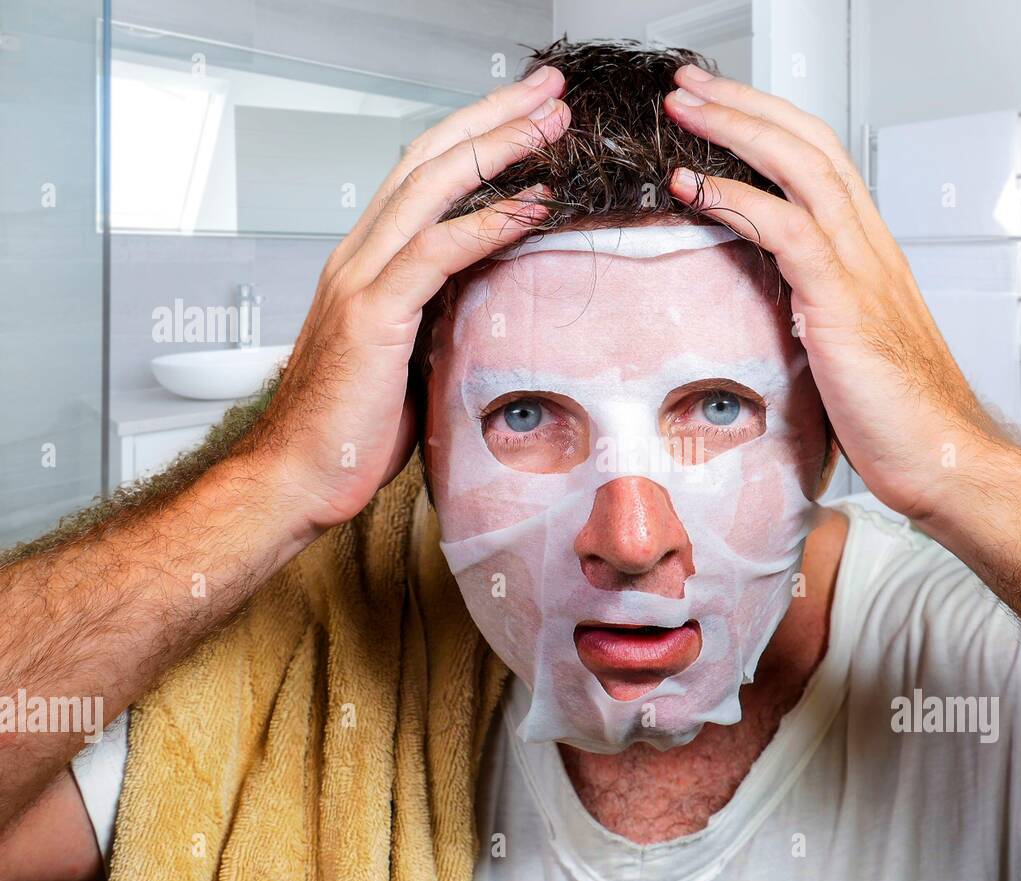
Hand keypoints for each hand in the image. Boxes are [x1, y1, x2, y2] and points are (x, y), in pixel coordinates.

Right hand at [247, 67, 570, 534]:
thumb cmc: (350, 427)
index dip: (476, 136)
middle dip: (494, 116)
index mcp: (368, 262)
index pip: (425, 175)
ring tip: (550, 124)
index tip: (529, 115)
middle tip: (549, 92)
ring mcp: (360, 280)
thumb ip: (441, 315)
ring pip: (430, 187)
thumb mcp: (410, 357)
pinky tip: (527, 207)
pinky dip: (484, 224)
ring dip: (497, 148)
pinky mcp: (371, 316)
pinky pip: (434, 253)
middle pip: (429, 159)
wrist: (297, 475)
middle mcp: (359, 256)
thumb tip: (491, 301)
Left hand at [664, 67, 1008, 523]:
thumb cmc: (898, 415)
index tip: (719, 109)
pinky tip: (695, 188)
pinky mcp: (844, 300)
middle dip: (745, 104)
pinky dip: (737, 199)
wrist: (943, 457)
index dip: (769, 125)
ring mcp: (860, 267)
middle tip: (688, 87)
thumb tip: (774, 303)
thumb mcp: (847, 346)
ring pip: (800, 167)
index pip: (821, 161)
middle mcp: (869, 245)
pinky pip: (787, 227)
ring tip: (683, 112)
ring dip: (734, 130)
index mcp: (869, 252)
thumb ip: (814, 308)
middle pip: (809, 143)